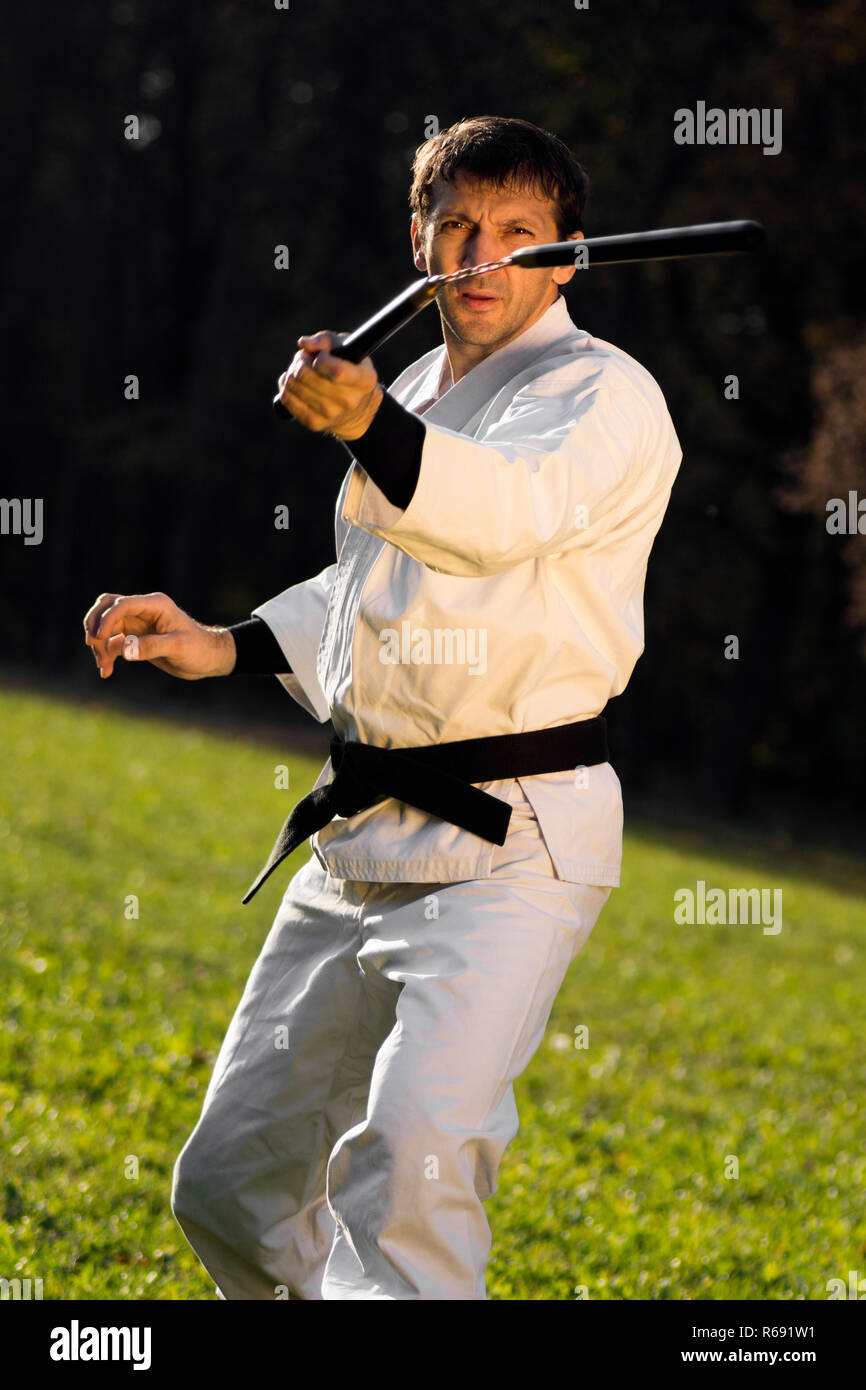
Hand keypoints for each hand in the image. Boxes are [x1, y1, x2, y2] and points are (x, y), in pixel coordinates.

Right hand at [83, 591, 236, 680]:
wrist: (207, 659)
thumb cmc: (198, 649)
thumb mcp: (178, 647)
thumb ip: (152, 646)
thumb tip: (125, 649)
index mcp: (155, 605)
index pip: (122, 604)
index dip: (106, 619)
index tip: (98, 638)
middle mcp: (143, 610)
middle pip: (107, 607)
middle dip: (95, 625)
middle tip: (92, 645)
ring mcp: (137, 623)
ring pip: (105, 625)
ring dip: (99, 643)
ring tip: (102, 665)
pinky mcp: (134, 638)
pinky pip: (112, 642)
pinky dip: (105, 654)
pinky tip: (106, 671)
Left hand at [276, 331, 382, 438]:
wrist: (356, 409)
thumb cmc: (349, 369)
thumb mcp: (345, 348)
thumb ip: (325, 340)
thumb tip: (304, 344)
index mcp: (364, 380)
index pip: (336, 371)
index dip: (320, 359)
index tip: (321, 356)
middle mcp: (350, 401)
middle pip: (308, 376)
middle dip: (300, 360)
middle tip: (304, 358)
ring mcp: (331, 415)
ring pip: (295, 385)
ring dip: (292, 372)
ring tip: (300, 370)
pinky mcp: (314, 424)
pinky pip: (287, 399)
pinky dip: (285, 386)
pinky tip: (292, 382)